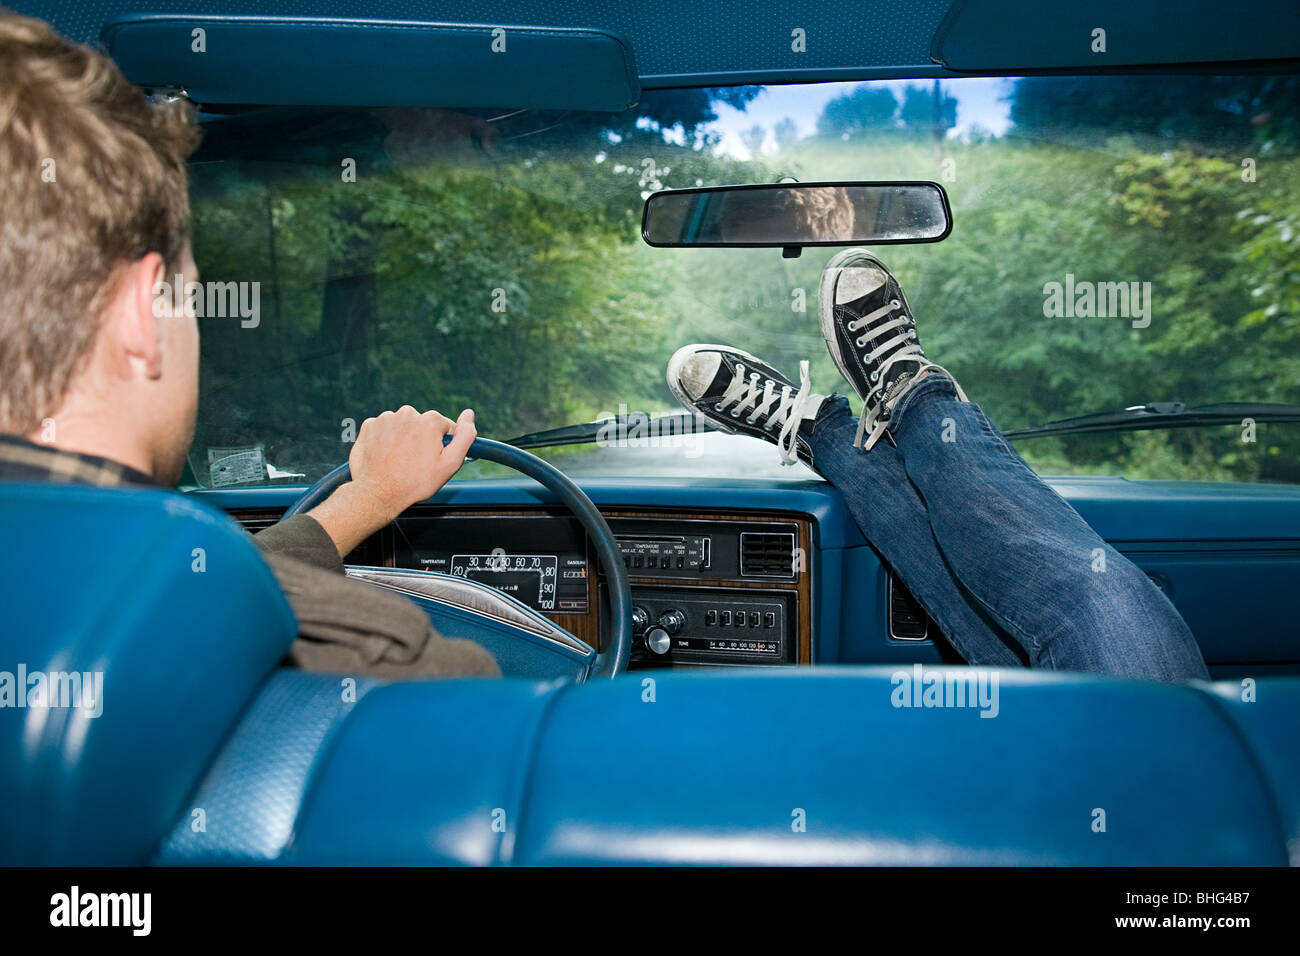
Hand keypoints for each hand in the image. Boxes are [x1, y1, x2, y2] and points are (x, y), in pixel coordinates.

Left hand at [349, 405, 476, 518]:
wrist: (378, 494)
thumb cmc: (415, 482)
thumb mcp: (450, 464)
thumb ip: (465, 436)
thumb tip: (469, 415)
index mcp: (429, 420)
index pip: (444, 427)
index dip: (441, 444)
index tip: (433, 458)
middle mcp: (407, 414)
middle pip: (422, 424)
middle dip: (422, 439)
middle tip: (417, 462)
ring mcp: (386, 419)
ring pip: (402, 426)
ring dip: (403, 439)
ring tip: (400, 460)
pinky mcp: (369, 426)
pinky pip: (384, 429)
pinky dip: (386, 439)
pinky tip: (386, 456)